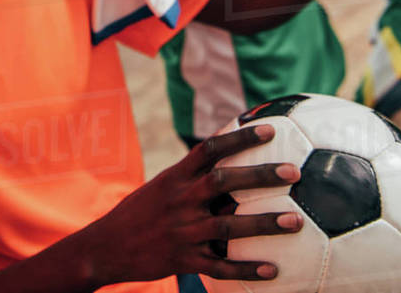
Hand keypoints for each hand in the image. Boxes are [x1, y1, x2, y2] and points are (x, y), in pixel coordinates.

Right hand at [80, 124, 300, 284]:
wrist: (105, 246)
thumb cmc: (139, 213)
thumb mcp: (160, 187)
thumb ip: (191, 178)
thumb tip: (229, 162)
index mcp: (175, 178)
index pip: (210, 150)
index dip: (240, 138)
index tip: (269, 131)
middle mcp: (180, 201)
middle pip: (224, 182)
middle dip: (261, 176)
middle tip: (293, 173)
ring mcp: (182, 231)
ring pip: (228, 226)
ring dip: (263, 224)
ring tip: (295, 221)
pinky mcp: (182, 260)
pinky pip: (220, 266)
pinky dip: (247, 269)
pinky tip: (272, 270)